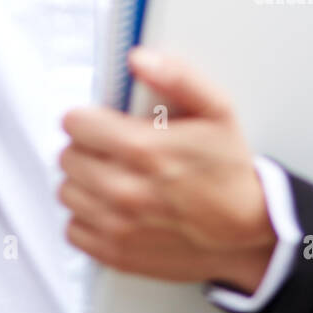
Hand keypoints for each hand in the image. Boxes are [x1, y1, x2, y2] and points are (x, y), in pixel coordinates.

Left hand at [58, 48, 276, 292]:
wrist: (246, 232)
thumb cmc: (228, 170)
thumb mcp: (216, 109)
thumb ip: (178, 76)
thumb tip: (139, 59)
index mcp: (144, 149)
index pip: (74, 123)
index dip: (87, 118)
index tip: (101, 122)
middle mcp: (124, 190)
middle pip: (67, 157)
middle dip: (86, 147)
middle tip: (110, 149)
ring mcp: (118, 226)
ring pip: (66, 191)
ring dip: (84, 182)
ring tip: (112, 176)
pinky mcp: (116, 254)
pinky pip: (73, 229)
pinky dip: (86, 217)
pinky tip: (110, 207)